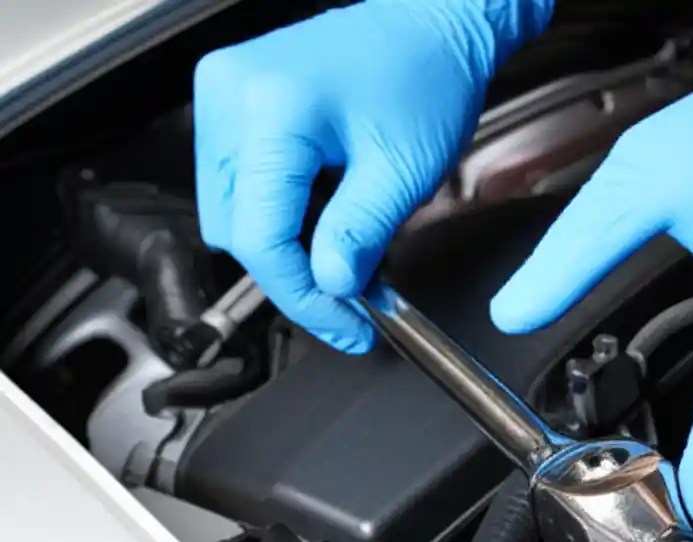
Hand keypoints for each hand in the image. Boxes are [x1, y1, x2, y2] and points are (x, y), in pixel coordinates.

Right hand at [194, 0, 551, 351]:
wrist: (433, 21)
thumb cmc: (427, 74)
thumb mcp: (402, 171)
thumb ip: (359, 237)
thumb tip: (330, 288)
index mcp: (270, 110)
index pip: (260, 236)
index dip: (302, 296)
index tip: (344, 325)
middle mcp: (229, 95)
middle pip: (236, 228)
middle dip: (293, 271)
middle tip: (352, 295)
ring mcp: (223, 92)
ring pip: (232, 210)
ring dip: (285, 241)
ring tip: (345, 242)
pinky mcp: (232, 96)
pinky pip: (239, 179)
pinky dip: (280, 209)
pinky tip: (325, 207)